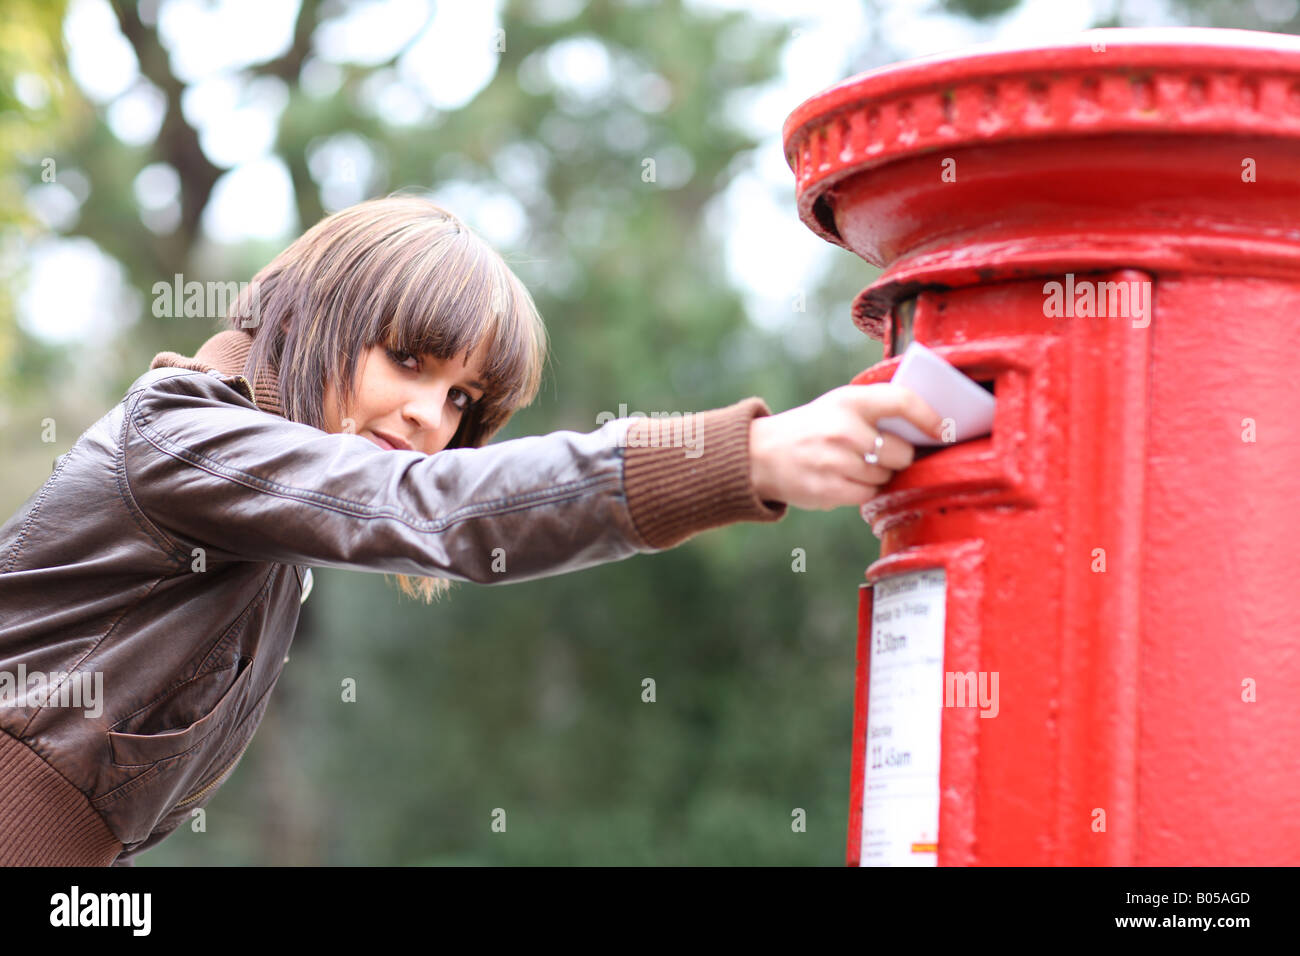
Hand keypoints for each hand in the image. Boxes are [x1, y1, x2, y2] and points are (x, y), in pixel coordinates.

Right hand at [748, 384, 943, 513]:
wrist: (759, 455)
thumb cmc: (811, 428)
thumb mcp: (837, 405)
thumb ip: (876, 409)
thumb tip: (929, 429)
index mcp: (848, 400)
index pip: (902, 401)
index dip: (930, 417)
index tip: (945, 430)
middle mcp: (843, 430)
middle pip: (902, 453)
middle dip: (899, 457)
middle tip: (884, 453)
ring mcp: (836, 462)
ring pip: (886, 477)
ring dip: (880, 475)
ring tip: (854, 465)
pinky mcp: (829, 490)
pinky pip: (869, 495)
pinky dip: (865, 491)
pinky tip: (845, 480)